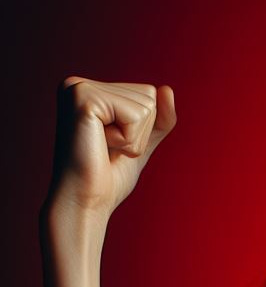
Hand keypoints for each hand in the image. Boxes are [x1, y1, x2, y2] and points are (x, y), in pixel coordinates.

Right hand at [46, 77, 176, 217]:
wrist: (86, 202)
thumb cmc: (108, 178)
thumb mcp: (141, 144)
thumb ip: (158, 120)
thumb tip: (167, 90)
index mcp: (89, 91)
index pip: (148, 94)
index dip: (143, 129)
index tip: (113, 144)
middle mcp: (79, 84)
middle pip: (149, 96)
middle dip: (140, 132)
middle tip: (108, 149)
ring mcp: (78, 88)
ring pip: (146, 105)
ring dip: (133, 137)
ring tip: (103, 148)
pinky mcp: (83, 99)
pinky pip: (135, 115)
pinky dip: (127, 139)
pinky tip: (101, 146)